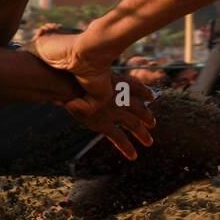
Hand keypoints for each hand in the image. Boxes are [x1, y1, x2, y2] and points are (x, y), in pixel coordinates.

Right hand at [32, 31, 154, 159]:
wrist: (66, 81)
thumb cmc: (69, 71)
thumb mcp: (81, 65)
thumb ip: (83, 68)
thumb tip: (74, 64)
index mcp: (114, 80)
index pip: (133, 86)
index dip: (143, 92)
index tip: (151, 96)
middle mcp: (118, 96)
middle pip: (138, 108)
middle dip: (146, 115)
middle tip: (153, 122)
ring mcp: (113, 110)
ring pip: (134, 125)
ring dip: (142, 134)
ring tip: (149, 142)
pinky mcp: (104, 124)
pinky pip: (119, 138)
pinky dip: (127, 148)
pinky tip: (133, 156)